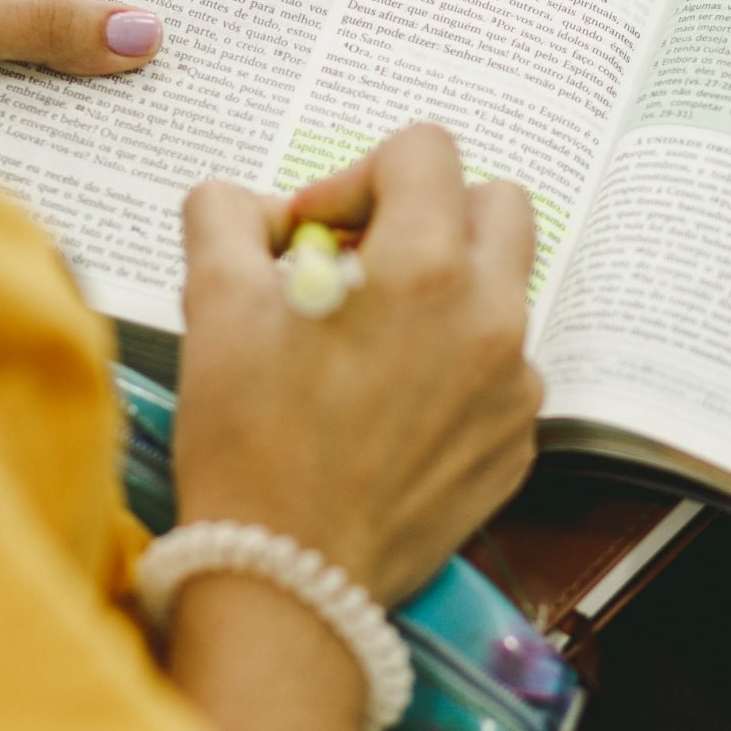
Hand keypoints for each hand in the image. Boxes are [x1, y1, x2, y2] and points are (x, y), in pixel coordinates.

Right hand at [176, 125, 541, 607]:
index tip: (313, 231)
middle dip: (429, 213)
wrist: (289, 580)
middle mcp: (490, 318)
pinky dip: (454, 364)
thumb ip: (227, 218)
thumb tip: (253, 208)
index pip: (426, 150)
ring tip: (372, 337)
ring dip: (445, 289)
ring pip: (503, 289)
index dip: (357, 174)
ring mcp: (514, 385)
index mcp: (424, 268)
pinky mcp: (516, 442)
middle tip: (361, 261)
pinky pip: (502, 368)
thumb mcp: (214, 306)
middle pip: (496, 202)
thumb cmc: (248, 444)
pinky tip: (390, 404)